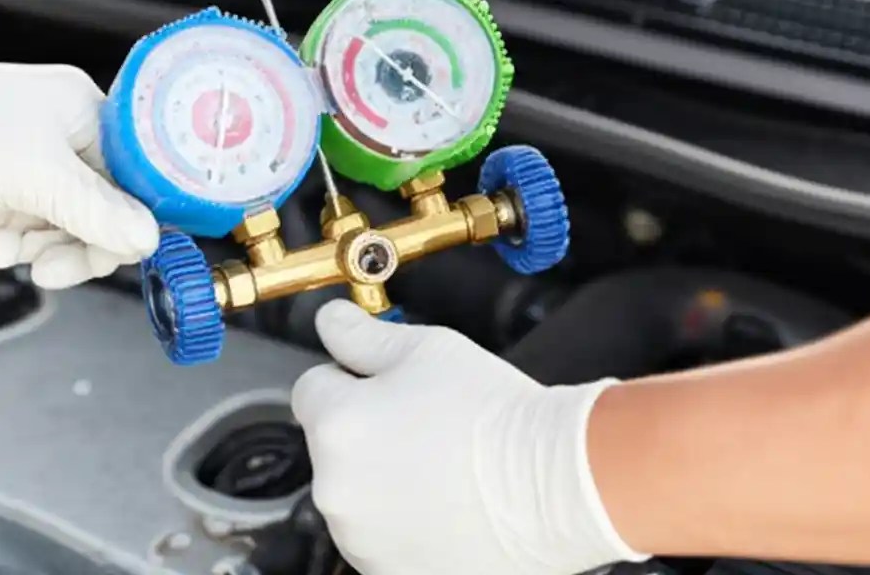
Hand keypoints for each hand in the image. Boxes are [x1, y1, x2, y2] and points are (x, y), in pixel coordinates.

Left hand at [0, 31, 158, 288]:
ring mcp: (27, 153)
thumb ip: (96, 212)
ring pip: (64, 220)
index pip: (135, 176)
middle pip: (103, 204)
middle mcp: (60, 127)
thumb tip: (149, 240)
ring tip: (5, 251)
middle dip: (78, 243)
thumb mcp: (30, 179)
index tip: (110, 256)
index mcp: (82, 108)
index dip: (127, 222)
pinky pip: (30, 222)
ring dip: (41, 246)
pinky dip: (15, 240)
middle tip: (52, 270)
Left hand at [291, 301, 647, 574]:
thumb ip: (362, 335)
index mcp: (334, 425)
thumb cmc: (495, 415)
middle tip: (425, 425)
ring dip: (380, 481)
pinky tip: (446, 507)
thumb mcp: (427, 349)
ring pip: (355, 494)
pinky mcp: (387, 571)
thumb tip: (329, 320)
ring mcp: (359, 538)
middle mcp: (334, 487)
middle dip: (366, 432)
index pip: (312, 388)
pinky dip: (402, 526)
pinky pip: (380, 538)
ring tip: (442, 468)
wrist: (557, 483)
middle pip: (331, 445)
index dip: (350, 380)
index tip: (387, 387)